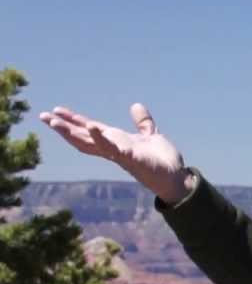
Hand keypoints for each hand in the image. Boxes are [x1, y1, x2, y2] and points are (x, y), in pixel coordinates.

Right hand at [39, 103, 191, 203]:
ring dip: (72, 132)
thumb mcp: (151, 135)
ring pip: (90, 143)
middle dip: (63, 127)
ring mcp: (120, 154)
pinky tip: (92, 127)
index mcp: (116, 141)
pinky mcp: (131, 158)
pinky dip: (101, 138)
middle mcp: (114, 148)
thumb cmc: (162, 160)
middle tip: (43, 116)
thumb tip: (136, 106)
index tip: (55, 110)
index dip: (73, 120)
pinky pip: (113, 148)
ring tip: (55, 121)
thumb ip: (142, 123)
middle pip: (82, 137)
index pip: (89, 129)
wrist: (177, 177)